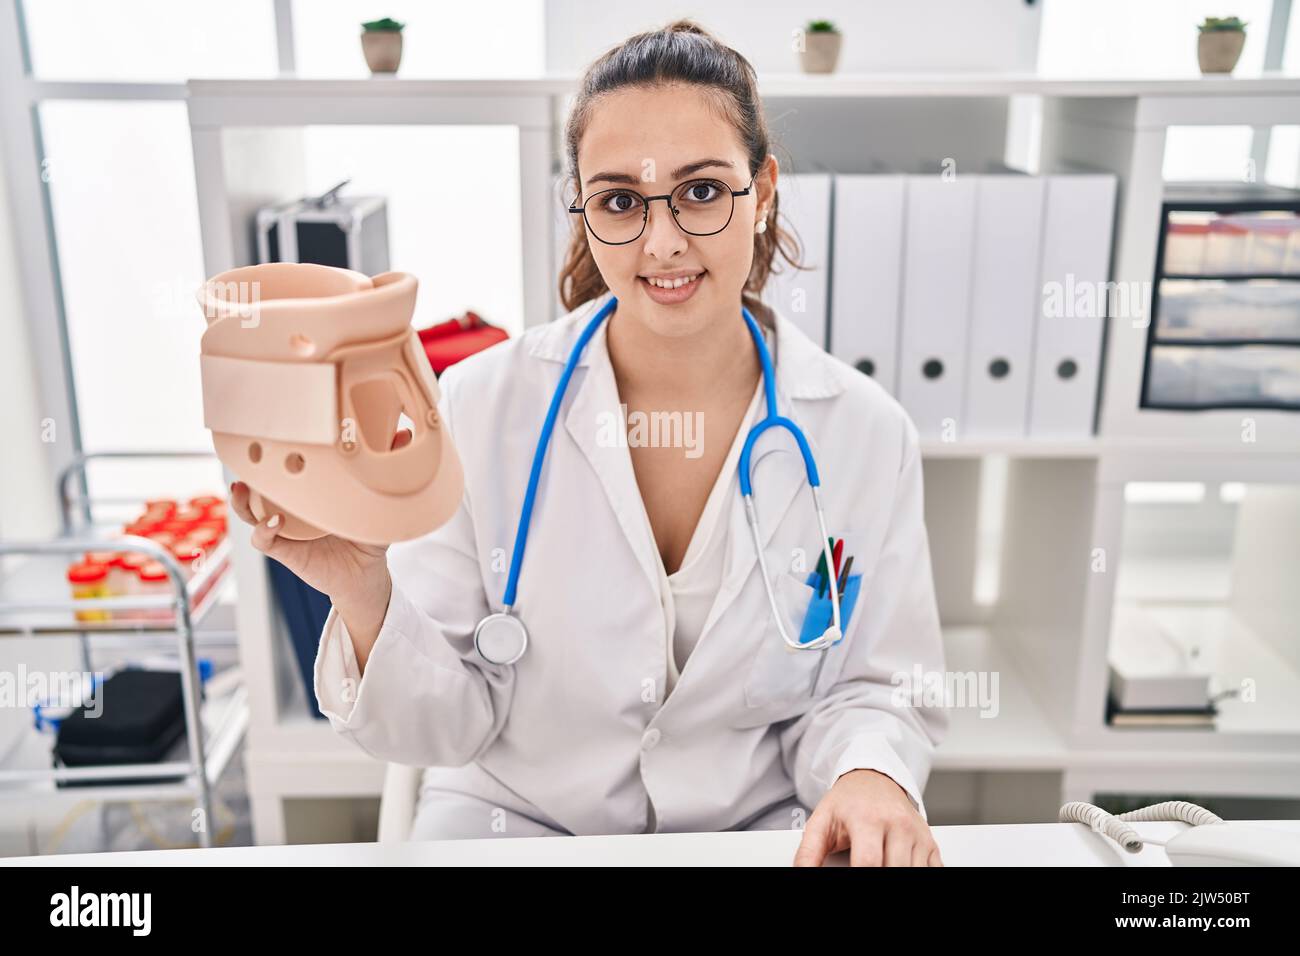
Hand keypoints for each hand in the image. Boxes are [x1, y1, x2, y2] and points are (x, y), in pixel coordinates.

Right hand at [227, 429, 412, 660]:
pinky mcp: (287, 551)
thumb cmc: (369, 536)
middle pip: (260, 486)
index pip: (286, 468)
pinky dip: (264, 531)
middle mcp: (293, 508)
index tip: (271, 434)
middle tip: (246, 456)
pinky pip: (264, 540)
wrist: (366, 575)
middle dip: (248, 471)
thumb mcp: (379, 501)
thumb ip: (388, 470)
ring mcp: (286, 529)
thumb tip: (404, 434)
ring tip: (241, 488)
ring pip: (252, 513)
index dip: (272, 451)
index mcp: (311, 492)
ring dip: (243, 501)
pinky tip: (274, 522)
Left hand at [793, 769, 942, 866]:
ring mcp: (918, 833)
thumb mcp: (821, 821)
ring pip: (913, 872)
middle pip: (894, 870)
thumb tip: (802, 873)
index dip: (859, 878)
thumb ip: (808, 852)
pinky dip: (917, 873)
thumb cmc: (847, 802)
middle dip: (879, 877)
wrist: (873, 779)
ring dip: (896, 874)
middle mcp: (897, 824)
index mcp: (868, 819)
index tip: (849, 879)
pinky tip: (897, 864)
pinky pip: (933, 870)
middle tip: (864, 867)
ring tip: (879, 864)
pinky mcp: (930, 842)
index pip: (869, 863)